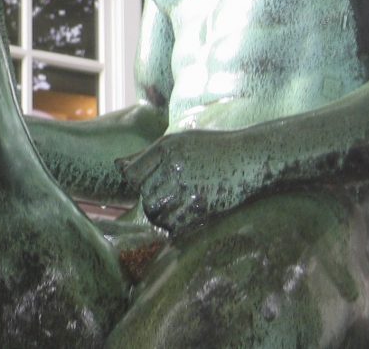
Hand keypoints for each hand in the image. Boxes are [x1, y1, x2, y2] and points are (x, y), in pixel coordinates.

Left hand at [119, 130, 260, 234]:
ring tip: (169, 211)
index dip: (136, 183)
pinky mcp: (204, 205)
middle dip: (149, 200)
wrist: (251, 156)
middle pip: (144, 193)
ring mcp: (190, 186)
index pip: (133, 173)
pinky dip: (173, 226)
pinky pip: (175, 223)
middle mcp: (175, 165)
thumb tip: (118, 167)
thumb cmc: (212, 148)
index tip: (147, 185)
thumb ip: (148, 155)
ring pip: (156, 211)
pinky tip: (181, 220)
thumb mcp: (179, 142)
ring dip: (158, 216)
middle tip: (161, 200)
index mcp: (167, 147)